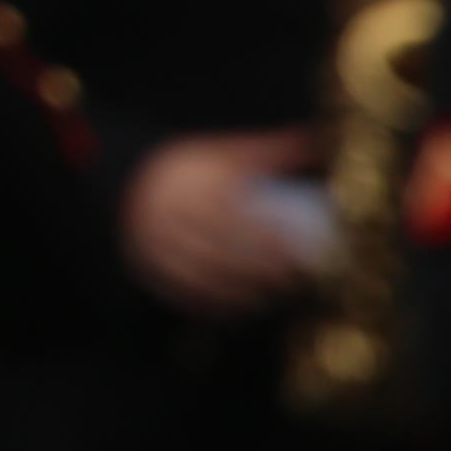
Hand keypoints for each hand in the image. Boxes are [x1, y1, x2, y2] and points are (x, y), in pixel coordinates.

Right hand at [126, 127, 323, 315]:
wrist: (128, 182)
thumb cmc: (192, 170)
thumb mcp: (225, 152)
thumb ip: (271, 151)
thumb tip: (321, 143)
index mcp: (188, 186)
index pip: (233, 219)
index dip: (267, 241)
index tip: (298, 254)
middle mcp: (167, 215)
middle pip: (220, 250)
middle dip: (261, 271)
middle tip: (295, 279)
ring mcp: (154, 244)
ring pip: (203, 275)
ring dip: (243, 291)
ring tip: (276, 294)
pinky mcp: (146, 266)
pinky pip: (184, 291)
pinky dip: (217, 304)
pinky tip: (245, 307)